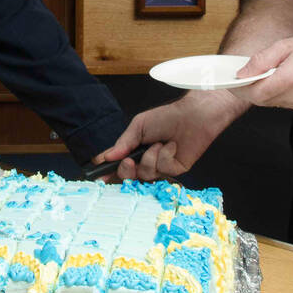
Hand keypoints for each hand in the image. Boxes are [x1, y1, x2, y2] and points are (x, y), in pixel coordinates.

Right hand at [92, 91, 243, 181]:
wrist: (193, 116)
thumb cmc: (167, 117)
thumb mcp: (139, 126)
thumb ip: (123, 143)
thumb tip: (107, 157)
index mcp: (135, 150)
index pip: (117, 164)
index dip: (107, 172)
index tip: (99, 177)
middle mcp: (146, 160)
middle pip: (129, 176)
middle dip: (126, 170)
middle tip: (128, 161)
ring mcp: (160, 167)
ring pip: (145, 174)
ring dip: (150, 158)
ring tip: (160, 143)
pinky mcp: (175, 170)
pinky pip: (162, 170)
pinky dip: (165, 156)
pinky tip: (172, 146)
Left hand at [231, 30, 292, 112]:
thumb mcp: (284, 46)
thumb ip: (261, 60)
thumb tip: (243, 73)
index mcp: (291, 78)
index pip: (256, 93)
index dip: (241, 90)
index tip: (232, 84)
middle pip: (263, 101)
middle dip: (250, 91)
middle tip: (242, 81)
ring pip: (273, 104)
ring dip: (265, 93)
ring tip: (262, 79)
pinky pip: (285, 104)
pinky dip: (278, 95)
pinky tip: (279, 83)